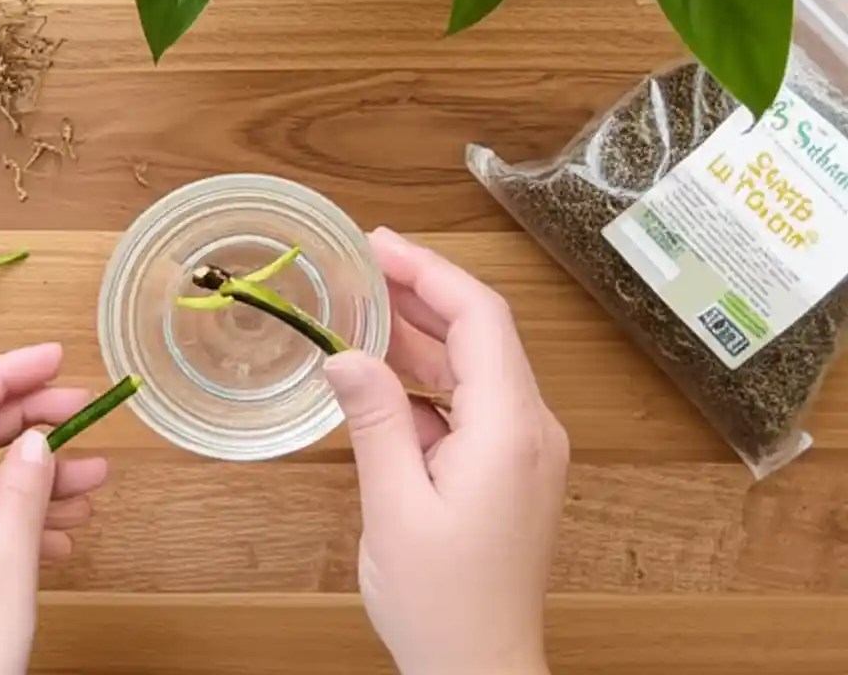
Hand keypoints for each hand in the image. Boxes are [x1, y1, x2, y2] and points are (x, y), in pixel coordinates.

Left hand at [0, 342, 108, 674]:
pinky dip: (14, 519)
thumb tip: (38, 441)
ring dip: (31, 478)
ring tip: (93, 482)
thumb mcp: (3, 572)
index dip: (3, 374)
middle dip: (27, 423)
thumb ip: (20, 496)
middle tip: (86, 413)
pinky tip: (62, 533)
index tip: (55, 358)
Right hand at [324, 228, 568, 674]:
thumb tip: (345, 357)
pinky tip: (378, 379)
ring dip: (419, 339)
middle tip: (357, 268)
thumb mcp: (394, 507)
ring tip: (358, 310)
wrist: (478, 670)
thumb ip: (374, 421)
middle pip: (479, 335)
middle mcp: (530, 430)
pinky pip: (468, 406)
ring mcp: (524, 450)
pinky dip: (425, 385)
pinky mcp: (509, 470)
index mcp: (510, 430)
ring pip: (473, 368)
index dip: (429, 271)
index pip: (479, 318)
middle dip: (420, 295)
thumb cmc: (442, 604)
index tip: (377, 245)